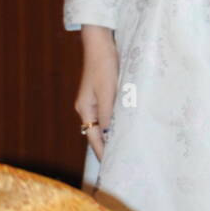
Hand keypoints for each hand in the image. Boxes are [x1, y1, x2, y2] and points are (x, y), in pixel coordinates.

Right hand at [74, 25, 118, 160]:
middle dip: (106, 146)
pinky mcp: (102, 93)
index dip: (102, 151)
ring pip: (103, 124)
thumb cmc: (103, 66)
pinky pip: (108, 113)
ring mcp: (94, 101)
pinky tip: (125, 126)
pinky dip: (115, 122)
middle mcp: (87, 108)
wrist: (100, 44)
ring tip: (124, 148)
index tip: (111, 166)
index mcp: (85, 109)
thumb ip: (108, 113)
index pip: (93, 137)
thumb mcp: (108, 91)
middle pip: (96, 133)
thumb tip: (110, 135)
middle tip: (120, 161)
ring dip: (112, 135)